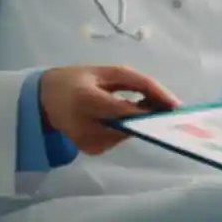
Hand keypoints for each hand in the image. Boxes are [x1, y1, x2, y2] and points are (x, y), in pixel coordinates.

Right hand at [39, 65, 181, 154]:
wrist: (46, 98)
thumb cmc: (81, 80)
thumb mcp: (108, 72)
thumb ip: (137, 84)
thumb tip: (167, 102)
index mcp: (84, 100)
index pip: (124, 110)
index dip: (150, 109)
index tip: (175, 106)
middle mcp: (83, 126)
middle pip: (127, 126)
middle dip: (148, 116)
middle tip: (166, 107)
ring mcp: (85, 142)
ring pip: (125, 134)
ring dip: (137, 122)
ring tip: (140, 106)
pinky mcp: (89, 150)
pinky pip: (117, 140)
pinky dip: (124, 129)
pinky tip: (120, 117)